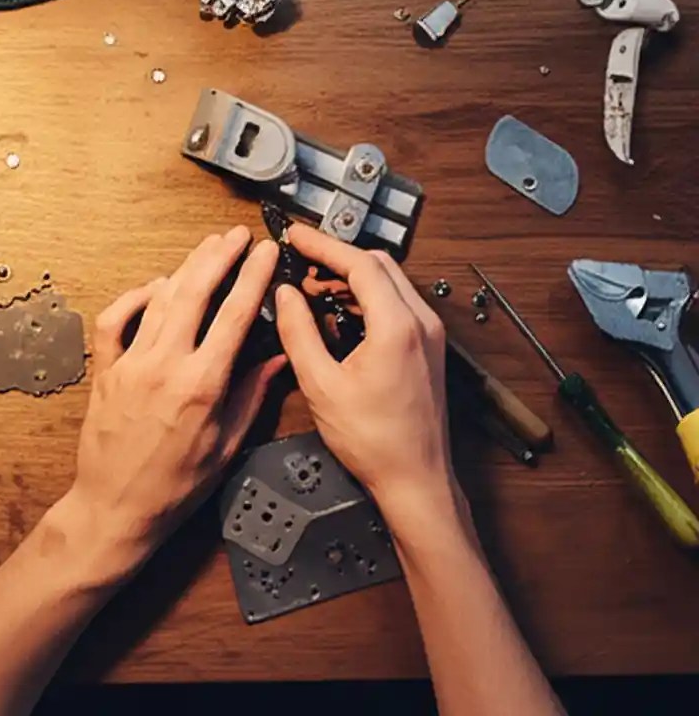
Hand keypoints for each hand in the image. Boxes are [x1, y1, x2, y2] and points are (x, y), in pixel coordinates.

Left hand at [66, 226, 287, 560]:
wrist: (116, 508)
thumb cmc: (173, 487)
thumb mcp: (227, 447)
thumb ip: (252, 397)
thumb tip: (277, 359)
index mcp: (201, 385)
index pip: (234, 315)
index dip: (252, 276)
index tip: (263, 252)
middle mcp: (164, 366)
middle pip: (194, 292)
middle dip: (217, 256)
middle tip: (234, 236)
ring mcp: (130, 365)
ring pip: (158, 299)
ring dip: (184, 270)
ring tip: (205, 250)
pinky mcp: (105, 371)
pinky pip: (115, 320)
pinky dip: (134, 298)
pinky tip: (154, 288)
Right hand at [273, 225, 461, 528]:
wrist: (415, 478)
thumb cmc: (375, 442)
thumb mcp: (321, 385)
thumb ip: (299, 333)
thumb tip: (285, 297)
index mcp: (397, 326)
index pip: (359, 264)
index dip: (323, 245)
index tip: (296, 236)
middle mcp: (421, 323)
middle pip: (378, 265)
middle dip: (336, 258)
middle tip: (300, 261)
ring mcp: (430, 335)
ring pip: (389, 283)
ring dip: (351, 279)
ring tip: (313, 288)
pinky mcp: (429, 348)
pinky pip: (397, 305)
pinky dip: (366, 298)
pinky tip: (339, 313)